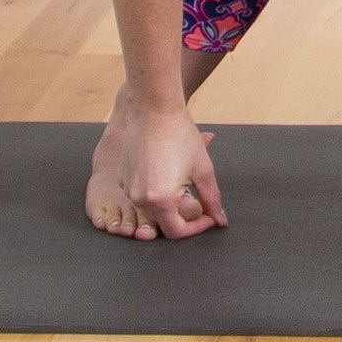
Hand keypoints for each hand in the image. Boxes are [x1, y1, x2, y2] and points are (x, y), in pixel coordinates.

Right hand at [133, 109, 227, 239]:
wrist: (154, 109)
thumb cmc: (180, 135)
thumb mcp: (203, 169)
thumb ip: (212, 200)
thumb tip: (219, 220)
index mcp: (162, 199)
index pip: (177, 232)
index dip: (196, 228)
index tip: (208, 217)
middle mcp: (140, 199)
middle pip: (163, 223)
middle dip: (183, 215)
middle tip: (196, 196)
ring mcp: (128, 190)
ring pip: (151, 210)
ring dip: (168, 204)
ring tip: (181, 179)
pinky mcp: (122, 180)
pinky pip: (140, 196)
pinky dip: (154, 192)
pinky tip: (164, 171)